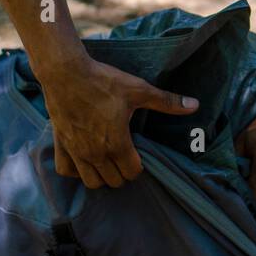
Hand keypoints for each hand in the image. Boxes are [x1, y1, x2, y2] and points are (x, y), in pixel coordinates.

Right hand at [41, 55, 198, 188]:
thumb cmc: (103, 81)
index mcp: (116, 143)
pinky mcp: (60, 144)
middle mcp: (95, 153)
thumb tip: (195, 105)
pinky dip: (76, 171)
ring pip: (91, 182)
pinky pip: (65, 171)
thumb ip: (167, 102)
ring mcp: (76, 151)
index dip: (139, 167)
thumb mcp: (139, 90)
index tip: (140, 155)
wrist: (66, 73)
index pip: (131, 173)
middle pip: (113, 181)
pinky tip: (84, 161)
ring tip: (108, 162)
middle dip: (122, 173)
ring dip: (101, 176)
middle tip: (126, 158)